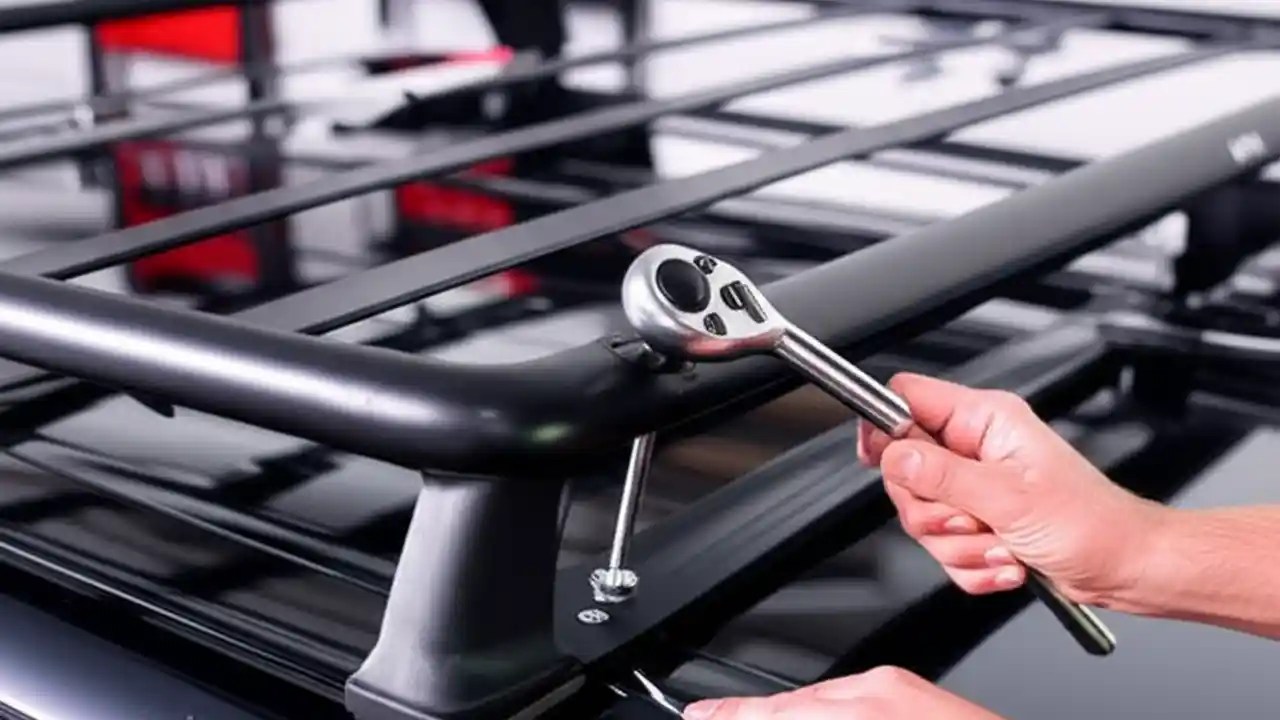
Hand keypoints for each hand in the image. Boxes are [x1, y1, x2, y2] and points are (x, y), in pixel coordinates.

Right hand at [683, 667, 1005, 719]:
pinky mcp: (912, 692)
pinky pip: (850, 698)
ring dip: (786, 716)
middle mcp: (875, 692)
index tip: (696, 718)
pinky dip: (821, 713)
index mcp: (858, 711)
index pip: (770, 713)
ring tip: (757, 719)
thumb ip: (798, 718)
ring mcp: (895, 687)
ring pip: (817, 702)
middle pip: (787, 705)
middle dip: (751, 717)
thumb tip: (759, 717)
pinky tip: (814, 719)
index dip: (727, 717)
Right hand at [858, 373, 1165, 605]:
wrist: (1124, 566)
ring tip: (1001, 544)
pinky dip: (970, 565)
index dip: (883, 427)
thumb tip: (894, 454)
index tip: (881, 461)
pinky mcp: (977, 522)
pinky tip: (1006, 559)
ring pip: (922, 515)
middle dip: (932, 510)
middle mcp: (975, 448)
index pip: (906, 398)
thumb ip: (943, 474)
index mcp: (984, 420)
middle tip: (969, 518)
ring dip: (958, 545)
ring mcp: (974, 486)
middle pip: (904, 468)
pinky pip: (943, 547)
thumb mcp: (1008, 497)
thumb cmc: (1092, 524)